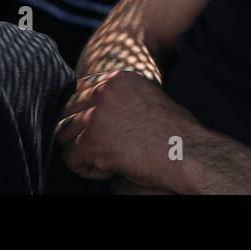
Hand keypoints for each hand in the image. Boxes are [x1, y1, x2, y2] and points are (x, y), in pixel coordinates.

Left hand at [56, 68, 198, 190]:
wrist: (186, 153)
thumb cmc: (174, 133)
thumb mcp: (147, 99)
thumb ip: (120, 98)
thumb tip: (96, 110)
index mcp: (118, 78)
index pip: (81, 90)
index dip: (84, 113)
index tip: (98, 129)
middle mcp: (105, 91)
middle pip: (68, 111)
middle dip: (79, 132)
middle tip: (100, 148)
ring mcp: (97, 116)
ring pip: (64, 135)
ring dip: (82, 151)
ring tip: (106, 160)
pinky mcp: (92, 142)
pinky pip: (71, 158)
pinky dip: (87, 169)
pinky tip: (109, 171)